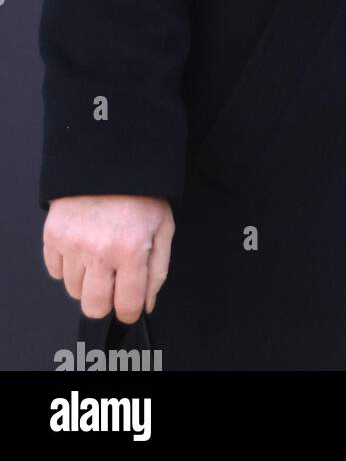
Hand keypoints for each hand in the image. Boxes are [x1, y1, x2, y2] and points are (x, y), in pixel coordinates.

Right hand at [43, 194, 173, 323]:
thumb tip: (145, 304)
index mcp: (131, 250)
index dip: (129, 312)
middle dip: (106, 301)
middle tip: (113, 282)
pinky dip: (68, 265)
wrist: (111, 161)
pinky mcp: (53, 236)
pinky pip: (55, 271)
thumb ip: (157, 270)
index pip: (126, 304)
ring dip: (87, 280)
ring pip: (73, 290)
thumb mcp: (163, 227)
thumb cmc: (141, 194)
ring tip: (100, 254)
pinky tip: (83, 245)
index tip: (129, 309)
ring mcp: (73, 244)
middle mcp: (100, 251)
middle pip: (94, 306)